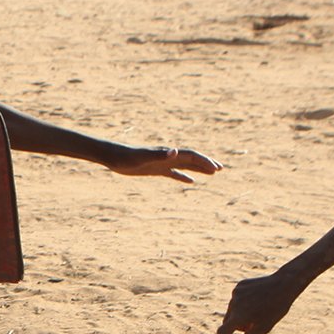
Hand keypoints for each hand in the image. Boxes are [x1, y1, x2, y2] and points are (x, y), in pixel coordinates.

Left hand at [102, 143, 220, 184]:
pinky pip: (173, 173)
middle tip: (221, 169)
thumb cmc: (126, 156)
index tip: (216, 169)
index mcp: (168, 153)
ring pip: (185, 166)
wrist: (113, 156)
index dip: (204, 161)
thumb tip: (175, 151)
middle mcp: (167, 156)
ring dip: (199, 169)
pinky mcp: (155, 169)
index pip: (191, 156)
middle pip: (192, 159)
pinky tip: (190, 182)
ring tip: (213, 173)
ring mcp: (162, 163)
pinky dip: (183, 176)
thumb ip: (159, 155)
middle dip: (206, 163)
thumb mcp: (143, 157)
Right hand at [218, 270, 304, 333]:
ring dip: (240, 314)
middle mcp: (234, 304)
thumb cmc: (276, 308)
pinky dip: (242, 303)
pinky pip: (236, 299)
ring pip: (232, 310)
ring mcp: (235, 293)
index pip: (222, 332)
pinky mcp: (239, 286)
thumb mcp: (264, 327)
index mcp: (239, 316)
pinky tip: (256, 299)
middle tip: (253, 325)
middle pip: (228, 321)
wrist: (284, 284)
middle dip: (237, 326)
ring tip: (257, 310)